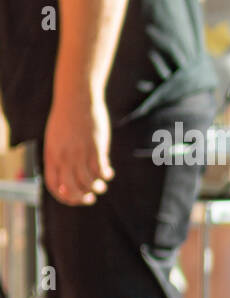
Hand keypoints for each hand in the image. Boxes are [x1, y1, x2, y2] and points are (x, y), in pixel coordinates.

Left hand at [42, 88, 112, 205]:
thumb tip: (70, 175)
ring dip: (97, 188)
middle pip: (72, 189)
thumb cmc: (66, 119)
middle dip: (82, 198)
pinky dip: (106, 176)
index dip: (64, 197)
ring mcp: (80, 153)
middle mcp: (64, 158)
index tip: (74, 197)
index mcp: (52, 156)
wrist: (76, 99)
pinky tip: (108, 172)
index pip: (54, 186)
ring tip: (101, 185)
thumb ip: (61, 157)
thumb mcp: (56, 140)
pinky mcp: (95, 148)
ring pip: (88, 182)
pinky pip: (101, 170)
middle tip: (90, 198)